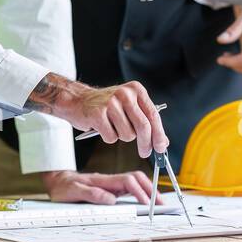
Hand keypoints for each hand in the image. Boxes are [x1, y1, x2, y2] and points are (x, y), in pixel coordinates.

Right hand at [34, 77, 168, 157]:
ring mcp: (111, 103)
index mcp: (136, 90)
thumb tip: (163, 142)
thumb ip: (146, 122)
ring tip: (113, 127)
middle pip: (143, 126)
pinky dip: (109, 137)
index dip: (159, 134)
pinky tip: (103, 127)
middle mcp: (125, 94)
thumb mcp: (129, 108)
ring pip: (128, 135)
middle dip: (146, 144)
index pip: (153, 115)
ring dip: (121, 136)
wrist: (78, 100)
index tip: (161, 147)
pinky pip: (112, 137)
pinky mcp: (98, 114)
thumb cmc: (106, 106)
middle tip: (144, 152)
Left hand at [41, 170, 157, 204]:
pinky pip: (129, 189)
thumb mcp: (73, 191)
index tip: (147, 204)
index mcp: (103, 180)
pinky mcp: (110, 189)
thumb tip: (111, 199)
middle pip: (136, 179)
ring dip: (148, 191)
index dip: (139, 192)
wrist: (56, 181)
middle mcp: (109, 181)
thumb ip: (91, 194)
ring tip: (159, 204)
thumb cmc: (64, 187)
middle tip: (162, 204)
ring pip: (135, 183)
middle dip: (150, 190)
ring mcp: (111, 184)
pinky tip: (147, 202)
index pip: (127, 182)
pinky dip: (141, 194)